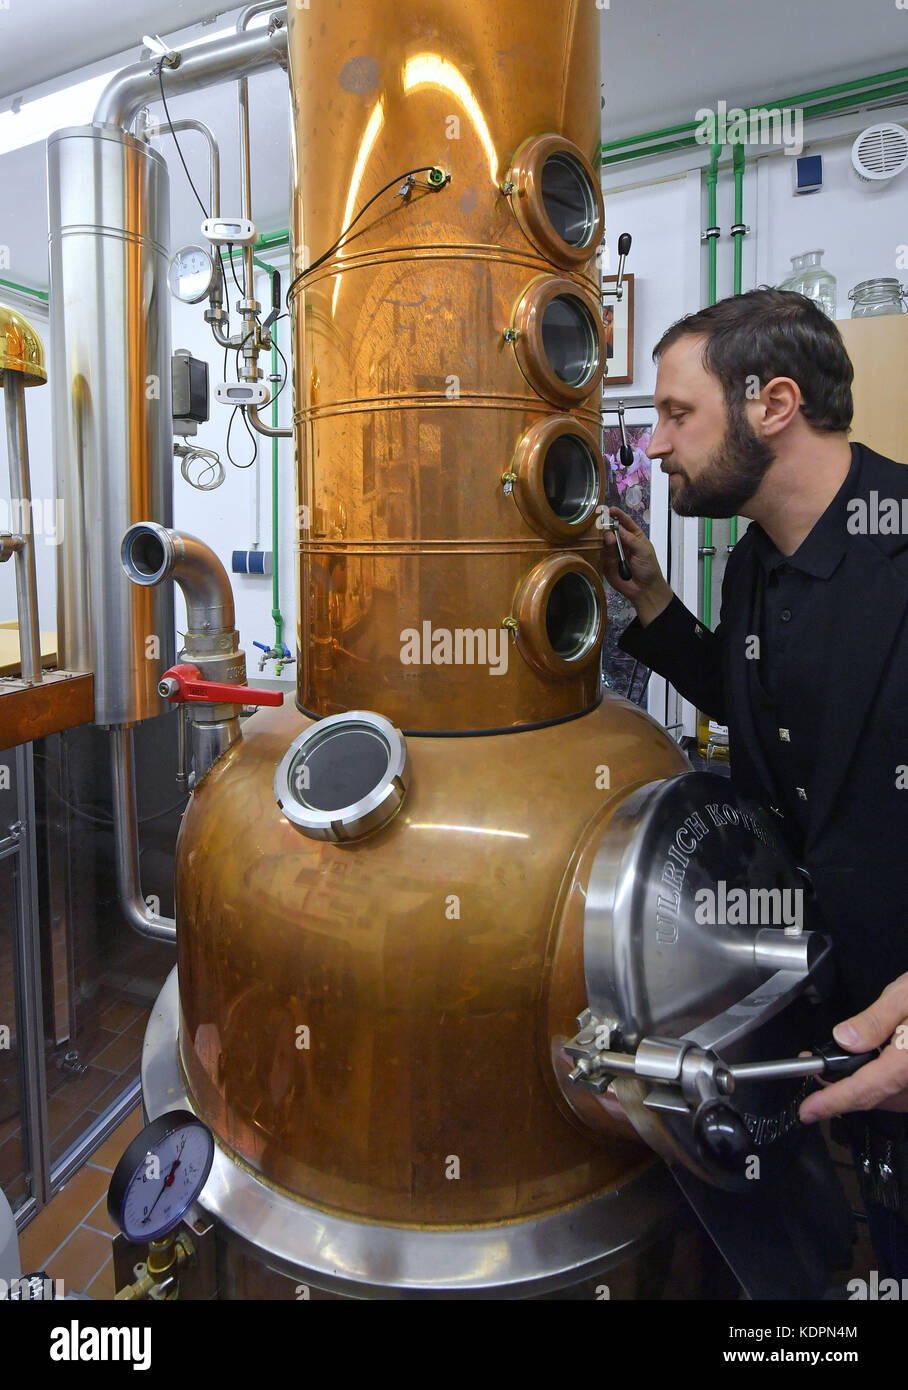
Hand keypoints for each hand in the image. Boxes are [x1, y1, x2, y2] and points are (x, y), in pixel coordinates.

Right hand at [602, 506, 672, 625]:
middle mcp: (622, 543)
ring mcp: (614, 553)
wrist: (645, 589)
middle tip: (608, 529)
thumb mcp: (643, 550)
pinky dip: (606, 554)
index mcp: (634, 536)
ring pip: (605, 542)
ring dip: (607, 541)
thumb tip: (616, 528)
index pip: (625, 522)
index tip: (611, 510)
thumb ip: (630, 538)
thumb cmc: (649, 568)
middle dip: (609, 528)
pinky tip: (611, 558)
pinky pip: (602, 556)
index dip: (618, 515)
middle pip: (611, 530)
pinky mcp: (607, 564)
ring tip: (610, 542)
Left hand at [799, 972, 907, 1122]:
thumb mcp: (906, 994)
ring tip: (840, 1068)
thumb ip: (875, 1020)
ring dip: (865, 1090)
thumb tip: (845, 1038)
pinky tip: (873, 1068)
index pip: (866, 1089)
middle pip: (877, 1098)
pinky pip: (904, 1094)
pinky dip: (886, 1086)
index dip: (833, 1102)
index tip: (809, 1111)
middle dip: (843, 1090)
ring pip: (892, 1100)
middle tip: (816, 1070)